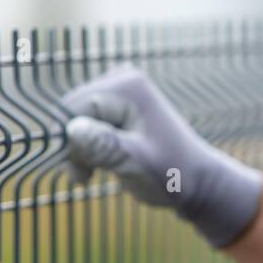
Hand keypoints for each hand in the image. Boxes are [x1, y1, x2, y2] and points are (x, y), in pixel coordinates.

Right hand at [61, 65, 262, 247]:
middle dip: (71, 147)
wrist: (196, 182)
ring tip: (89, 175)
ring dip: (76, 151)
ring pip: (72, 122)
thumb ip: (104, 145)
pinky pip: (82, 125)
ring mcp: (118, 92)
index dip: (66, 141)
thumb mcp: (135, 162)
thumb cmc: (172, 174)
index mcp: (128, 86)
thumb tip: (72, 129)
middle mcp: (121, 80)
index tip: (78, 174)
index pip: (74, 108)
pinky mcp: (115, 108)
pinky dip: (83, 148)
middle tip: (84, 177)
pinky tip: (94, 167)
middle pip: (70, 112)